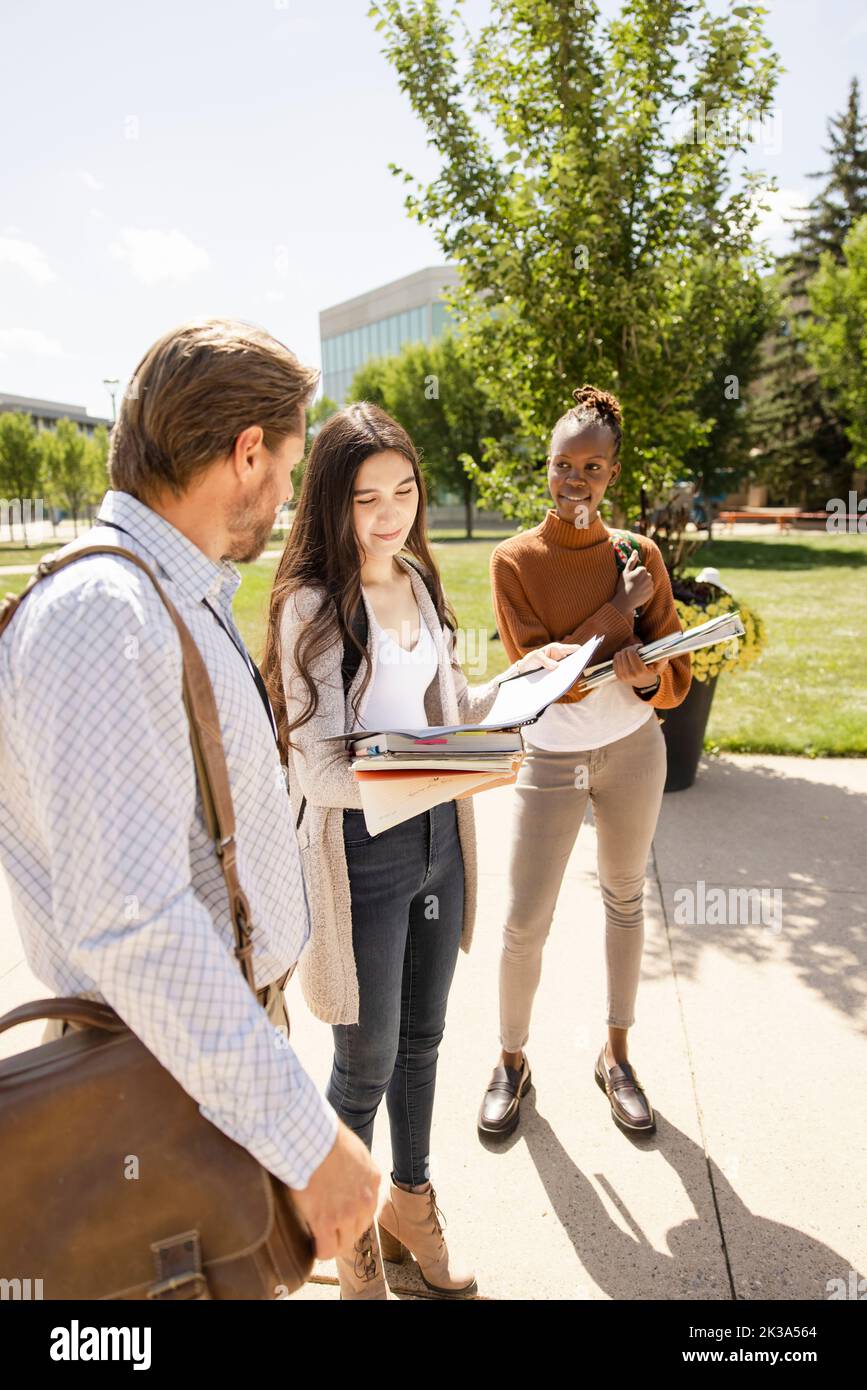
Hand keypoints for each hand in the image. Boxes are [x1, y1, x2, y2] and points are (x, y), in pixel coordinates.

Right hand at [289, 1119, 380, 1260]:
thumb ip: (356, 1165)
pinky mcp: (325, 1222)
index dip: (352, 1214)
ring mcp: (346, 1214)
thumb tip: (346, 1171)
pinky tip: (311, 1244)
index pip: (368, 1208)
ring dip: (331, 1242)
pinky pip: (326, 1250)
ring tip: (318, 1237)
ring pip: (343, 1244)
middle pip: (358, 1229)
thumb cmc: (324, 1136)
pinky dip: (319, 1250)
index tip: (340, 1214)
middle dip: (344, 1231)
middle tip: (328, 1227)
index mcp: (373, 1179)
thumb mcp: (352, 1148)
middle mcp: (365, 1200)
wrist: (310, 1138)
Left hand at [511, 641, 582, 675]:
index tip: (587, 653)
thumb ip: (545, 661)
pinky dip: (566, 678)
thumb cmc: (531, 660)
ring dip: (571, 673)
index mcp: (557, 648)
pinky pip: (565, 676)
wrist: (524, 671)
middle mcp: (561, 657)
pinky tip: (564, 682)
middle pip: (575, 659)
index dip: (582, 650)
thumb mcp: (536, 657)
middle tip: (579, 668)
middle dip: (578, 663)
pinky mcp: (558, 674)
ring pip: (570, 669)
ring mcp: (561, 666)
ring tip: (571, 677)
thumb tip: (556, 666)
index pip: (573, 648)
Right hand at [613, 550, 654, 615]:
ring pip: (647, 582)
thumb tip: (635, 551)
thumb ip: (631, 561)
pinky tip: (638, 593)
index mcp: (642, 570)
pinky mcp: (651, 592)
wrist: (625, 601)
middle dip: (640, 578)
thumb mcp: (625, 572)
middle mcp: (649, 576)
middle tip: (632, 584)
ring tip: (635, 589)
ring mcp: (651, 585)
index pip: (641, 569)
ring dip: (643, 584)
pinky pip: (649, 589)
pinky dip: (645, 591)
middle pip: (645, 575)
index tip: (630, 579)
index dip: (635, 574)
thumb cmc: (623, 585)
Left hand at [613, 644, 668, 688]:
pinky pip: (614, 661)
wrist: (644, 684)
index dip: (634, 647)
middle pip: (624, 653)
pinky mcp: (618, 676)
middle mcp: (630, 674)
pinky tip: (624, 657)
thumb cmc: (651, 673)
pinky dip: (618, 657)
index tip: (639, 647)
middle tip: (634, 649)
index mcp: (640, 671)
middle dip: (629, 649)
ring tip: (630, 653)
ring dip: (623, 652)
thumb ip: (662, 663)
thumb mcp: (659, 669)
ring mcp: (623, 676)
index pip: (631, 654)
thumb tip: (664, 657)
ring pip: (618, 656)